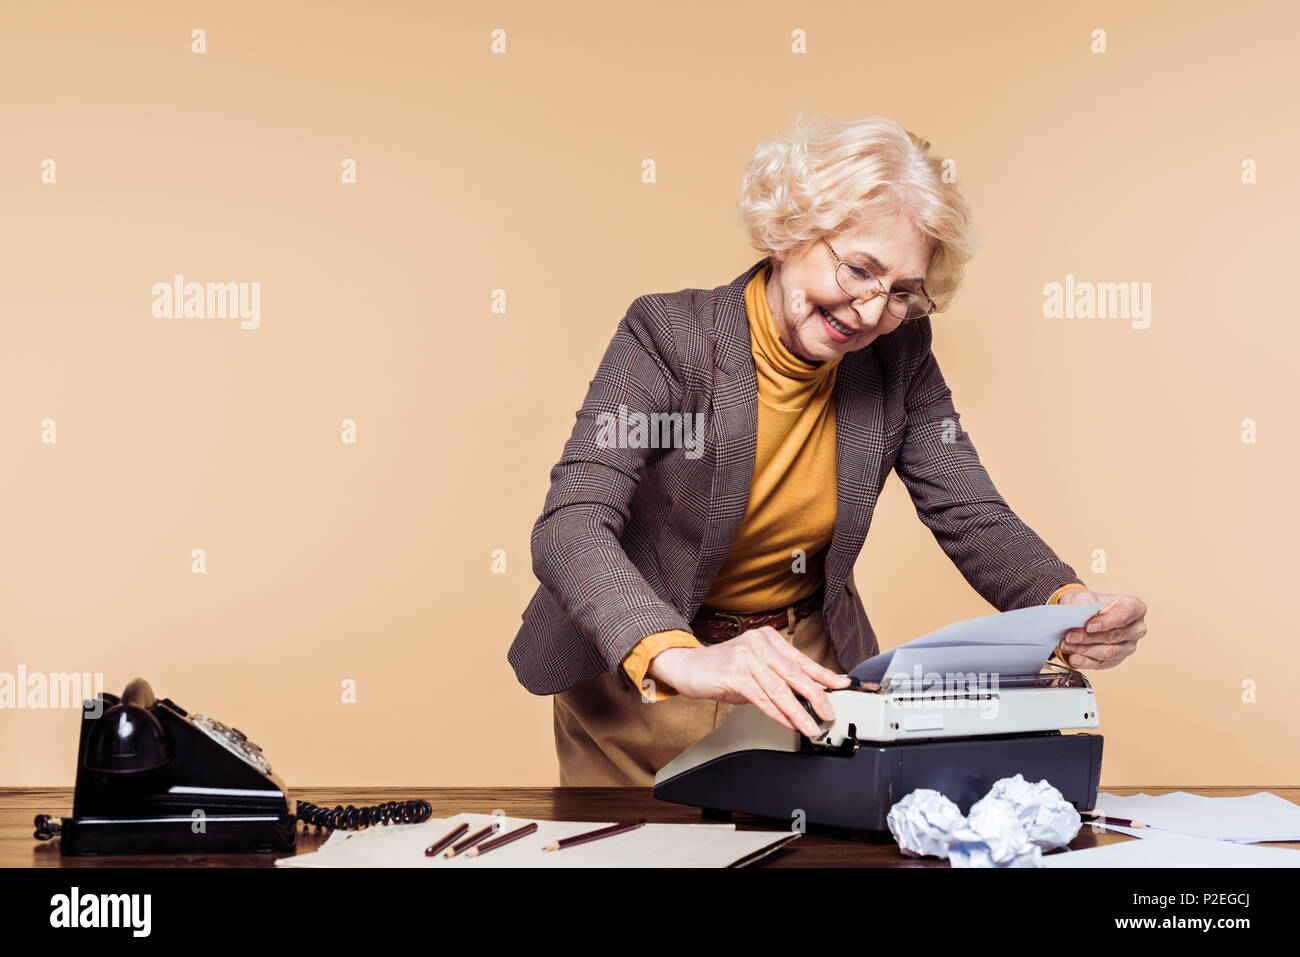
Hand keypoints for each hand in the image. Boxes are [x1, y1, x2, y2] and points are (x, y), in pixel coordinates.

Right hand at [647, 626, 852, 735]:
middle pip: (794, 673)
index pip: (802, 659)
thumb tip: (808, 695)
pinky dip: (778, 713)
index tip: (842, 685)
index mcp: (768, 638)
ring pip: (780, 689)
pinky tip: (788, 722)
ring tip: (811, 726)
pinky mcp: (734, 674)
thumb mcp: (755, 667)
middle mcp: (758, 644)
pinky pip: (762, 697)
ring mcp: (746, 657)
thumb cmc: (723, 669)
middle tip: (829, 713)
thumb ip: (778, 677)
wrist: (687, 666)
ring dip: (799, 711)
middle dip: (817, 696)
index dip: (824, 674)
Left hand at [1055, 588, 1148, 669]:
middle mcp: (1136, 628)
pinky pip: (1102, 664)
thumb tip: (1081, 613)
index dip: (1106, 622)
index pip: (1124, 616)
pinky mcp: (1117, 659)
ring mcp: (1128, 646)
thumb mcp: (1083, 596)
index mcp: (1134, 607)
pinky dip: (1086, 662)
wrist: (1080, 614)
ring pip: (1108, 653)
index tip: (1088, 626)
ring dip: (1084, 650)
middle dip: (1089, 638)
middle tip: (1069, 636)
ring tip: (1066, 645)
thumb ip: (1084, 602)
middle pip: (1114, 636)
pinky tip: (1074, 658)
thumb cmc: (1086, 602)